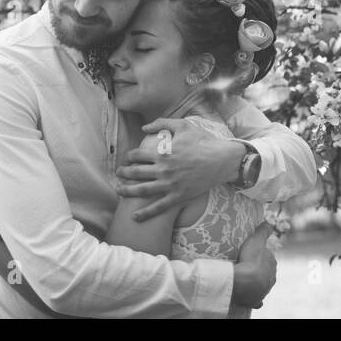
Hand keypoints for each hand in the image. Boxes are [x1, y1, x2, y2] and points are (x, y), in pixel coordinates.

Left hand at [115, 117, 246, 220]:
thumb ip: (162, 123)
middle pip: (135, 173)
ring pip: (142, 190)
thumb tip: (144, 127)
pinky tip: (134, 217)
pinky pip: (159, 207)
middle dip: (123, 173)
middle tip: (118, 173)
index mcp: (162, 153)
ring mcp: (170, 185)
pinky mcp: (178, 196)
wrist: (222, 160)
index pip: (137, 155)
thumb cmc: (203, 141)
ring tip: (119, 191)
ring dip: (127, 191)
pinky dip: (145, 213)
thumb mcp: (183, 126)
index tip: (128, 158)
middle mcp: (163, 170)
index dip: (129, 156)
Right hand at [232, 223, 276, 309]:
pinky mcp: (256, 300)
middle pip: (266, 271)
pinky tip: (251, 297)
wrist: (246, 282)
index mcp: (272, 263)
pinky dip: (255, 298)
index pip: (268, 257)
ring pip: (262, 284)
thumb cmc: (251, 260)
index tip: (251, 254)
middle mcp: (271, 277)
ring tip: (245, 279)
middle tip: (246, 265)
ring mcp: (265, 289)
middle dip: (259, 269)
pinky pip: (257, 300)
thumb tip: (269, 222)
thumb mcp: (256, 240)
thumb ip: (263, 231)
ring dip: (256, 282)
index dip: (260, 255)